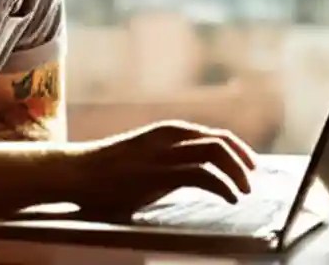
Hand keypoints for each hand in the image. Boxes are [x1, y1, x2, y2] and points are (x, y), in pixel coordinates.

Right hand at [57, 120, 257, 212]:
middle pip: (219, 140)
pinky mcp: (158, 173)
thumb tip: (192, 174)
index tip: (248, 163)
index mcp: (167, 131)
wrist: (76, 172)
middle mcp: (169, 137)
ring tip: (244, 190)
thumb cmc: (106, 170)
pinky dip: (222, 186)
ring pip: (215, 152)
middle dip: (242, 157)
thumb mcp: (142, 156)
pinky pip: (202, 175)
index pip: (213, 134)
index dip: (236, 148)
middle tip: (253, 176)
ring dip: (236, 172)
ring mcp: (164, 154)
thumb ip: (166, 158)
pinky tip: (229, 197)